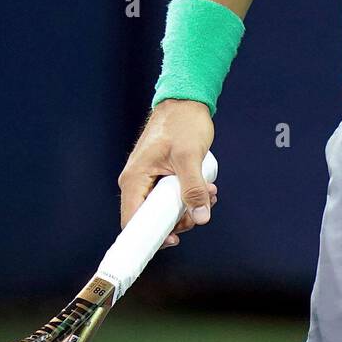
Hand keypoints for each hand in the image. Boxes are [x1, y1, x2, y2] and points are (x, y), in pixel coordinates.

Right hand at [118, 99, 217, 246]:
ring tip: (209, 194)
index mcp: (135, 179)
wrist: (186, 100)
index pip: (133, 221)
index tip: (174, 240)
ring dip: (188, 206)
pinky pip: (170, 195)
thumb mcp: (190, 156)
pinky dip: (187, 195)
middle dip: (179, 218)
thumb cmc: (183, 122)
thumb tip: (201, 216)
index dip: (150, 236)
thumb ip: (194, 188)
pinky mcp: (160, 175)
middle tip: (201, 210)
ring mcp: (148, 178)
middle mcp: (137, 181)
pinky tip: (206, 189)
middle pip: (151, 218)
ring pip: (164, 208)